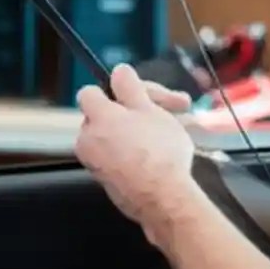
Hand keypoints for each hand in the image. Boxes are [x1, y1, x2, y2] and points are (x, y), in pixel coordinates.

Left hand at [74, 64, 196, 231]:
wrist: (162, 197)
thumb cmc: (159, 150)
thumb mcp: (149, 109)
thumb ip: (130, 87)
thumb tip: (118, 70)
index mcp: (97, 117)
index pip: (90, 92)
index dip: (116, 89)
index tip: (140, 92)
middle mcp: (89, 139)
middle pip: (110, 113)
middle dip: (141, 108)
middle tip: (176, 108)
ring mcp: (96, 162)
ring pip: (120, 134)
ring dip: (145, 128)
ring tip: (180, 128)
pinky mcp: (107, 180)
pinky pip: (121, 155)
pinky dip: (139, 149)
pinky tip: (166, 150)